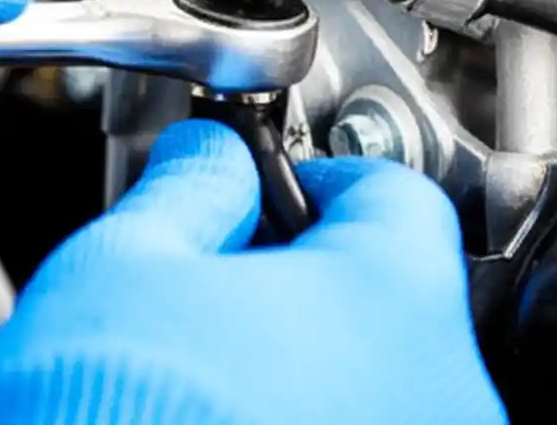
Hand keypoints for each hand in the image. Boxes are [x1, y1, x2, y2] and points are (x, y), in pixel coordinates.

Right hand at [0, 120, 506, 423]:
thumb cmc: (115, 418)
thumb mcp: (122, 265)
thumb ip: (189, 187)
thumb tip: (209, 158)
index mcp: (394, 293)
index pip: (388, 189)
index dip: (310, 177)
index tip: (259, 191)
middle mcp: (441, 384)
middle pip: (383, 290)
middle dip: (298, 277)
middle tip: (212, 286)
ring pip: (372, 375)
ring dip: (301, 359)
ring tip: (206, 373)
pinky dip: (304, 415)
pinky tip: (226, 423)